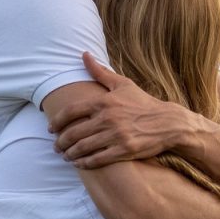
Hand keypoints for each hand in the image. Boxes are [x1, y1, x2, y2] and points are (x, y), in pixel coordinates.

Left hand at [48, 53, 189, 167]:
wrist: (169, 123)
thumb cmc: (144, 103)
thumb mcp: (123, 84)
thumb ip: (100, 72)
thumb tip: (84, 54)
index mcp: (104, 102)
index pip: (71, 112)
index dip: (56, 121)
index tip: (51, 128)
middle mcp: (107, 119)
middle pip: (73, 133)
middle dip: (61, 142)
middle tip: (56, 147)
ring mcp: (115, 136)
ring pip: (83, 148)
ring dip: (70, 154)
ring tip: (66, 156)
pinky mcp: (124, 151)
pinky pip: (97, 160)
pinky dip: (84, 163)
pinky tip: (80, 164)